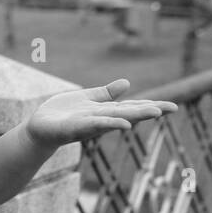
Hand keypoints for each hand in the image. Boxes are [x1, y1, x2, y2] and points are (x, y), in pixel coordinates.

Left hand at [26, 79, 177, 147]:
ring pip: (114, 119)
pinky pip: (93, 125)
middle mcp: (100, 119)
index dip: (151, 106)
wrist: (38, 128)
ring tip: (153, 113)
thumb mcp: (87, 99)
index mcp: (104, 111)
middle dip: (148, 111)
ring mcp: (88, 125)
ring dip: (133, 116)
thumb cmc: (63, 114)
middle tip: (171, 108)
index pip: (131, 107)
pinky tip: (122, 123)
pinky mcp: (73, 129)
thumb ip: (105, 93)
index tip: (173, 106)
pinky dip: (108, 123)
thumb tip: (127, 83)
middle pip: (127, 114)